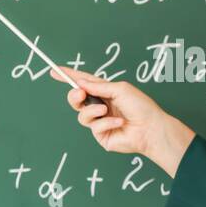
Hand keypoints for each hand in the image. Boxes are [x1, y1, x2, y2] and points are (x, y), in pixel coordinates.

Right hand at [50, 65, 195, 177]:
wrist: (151, 128)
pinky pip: (94, 127)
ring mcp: (100, 121)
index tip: (55, 70)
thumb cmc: (141, 106)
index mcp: (105, 92)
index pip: (84, 82)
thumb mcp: (119, 89)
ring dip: (92, 111)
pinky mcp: (101, 136)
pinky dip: (106, 122)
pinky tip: (118, 122)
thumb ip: (98, 86)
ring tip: (105, 110)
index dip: (69, 76)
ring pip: (82, 115)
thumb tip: (81, 83)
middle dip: (74, 96)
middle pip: (76, 100)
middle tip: (79, 93)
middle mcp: (100, 106)